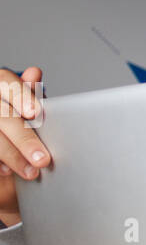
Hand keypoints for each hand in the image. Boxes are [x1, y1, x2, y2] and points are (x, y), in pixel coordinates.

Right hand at [0, 66, 50, 224]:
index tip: (35, 113)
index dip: (21, 96)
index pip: (5, 82)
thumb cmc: (14, 129)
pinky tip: (7, 171)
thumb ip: (29, 95)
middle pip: (3, 116)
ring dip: (13, 156)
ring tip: (31, 172)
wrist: (0, 162)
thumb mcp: (24, 111)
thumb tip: (34, 73)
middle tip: (42, 158)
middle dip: (24, 139)